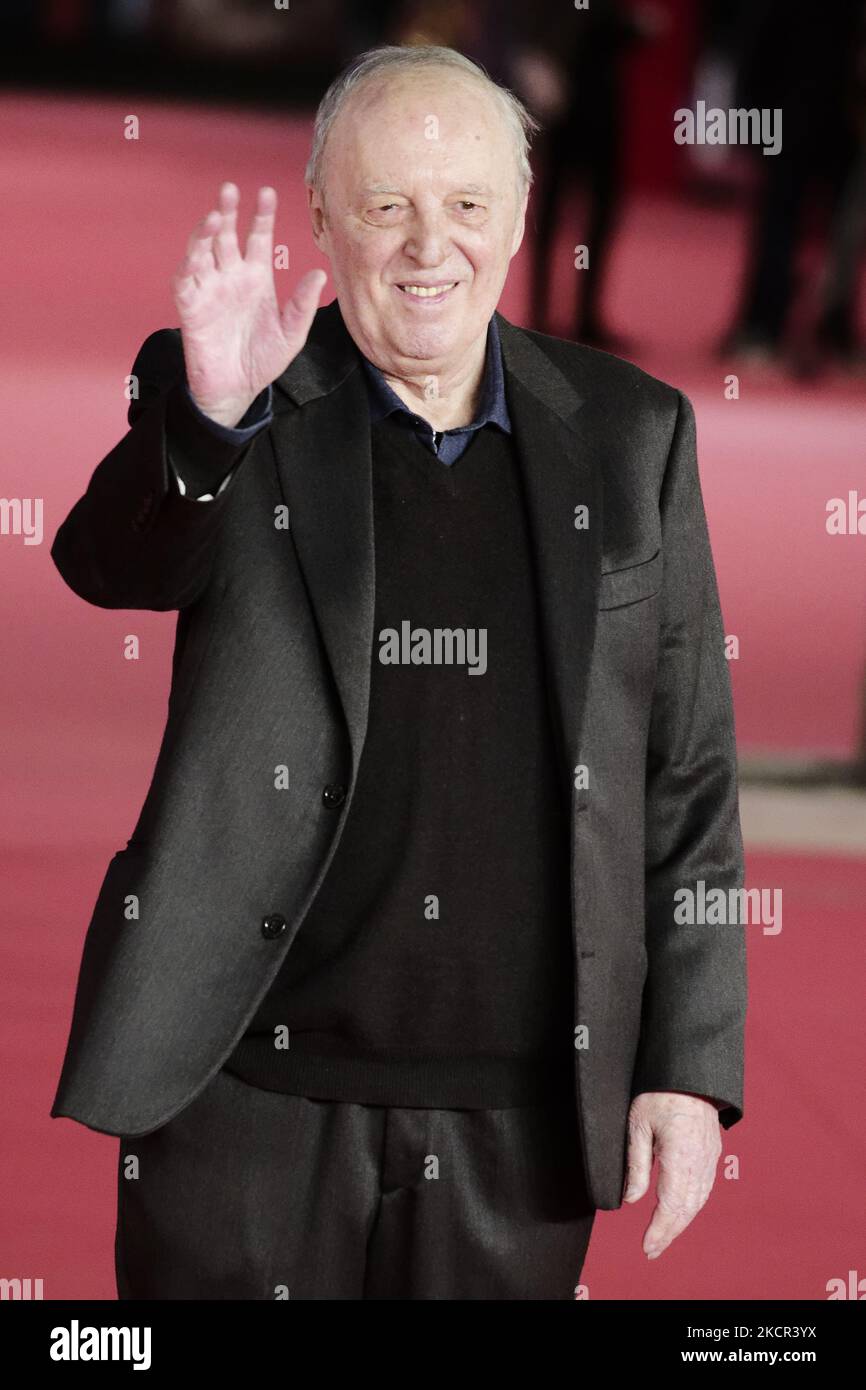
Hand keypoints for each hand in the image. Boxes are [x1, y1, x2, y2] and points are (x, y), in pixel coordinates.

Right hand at [171, 182, 326, 426]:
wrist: (237, 390)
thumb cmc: (263, 361)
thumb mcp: (291, 335)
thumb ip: (302, 306)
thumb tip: (320, 275)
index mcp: (257, 277)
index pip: (258, 237)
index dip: (262, 215)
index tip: (268, 192)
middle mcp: (231, 276)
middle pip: (226, 235)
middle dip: (227, 211)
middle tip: (230, 189)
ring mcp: (209, 289)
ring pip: (202, 251)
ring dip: (204, 233)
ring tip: (213, 217)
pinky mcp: (190, 307)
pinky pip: (185, 280)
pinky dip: (188, 265)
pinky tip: (196, 252)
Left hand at [622, 1091, 722, 1258]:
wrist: (689, 1072)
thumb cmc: (659, 1092)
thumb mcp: (638, 1124)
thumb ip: (637, 1164)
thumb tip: (630, 1199)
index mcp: (680, 1156)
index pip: (670, 1205)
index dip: (659, 1230)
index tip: (647, 1247)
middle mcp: (700, 1162)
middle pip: (686, 1209)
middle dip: (669, 1233)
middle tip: (651, 1251)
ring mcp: (709, 1159)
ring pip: (697, 1201)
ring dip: (681, 1223)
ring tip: (663, 1238)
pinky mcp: (712, 1153)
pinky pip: (704, 1188)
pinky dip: (691, 1207)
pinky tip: (681, 1213)